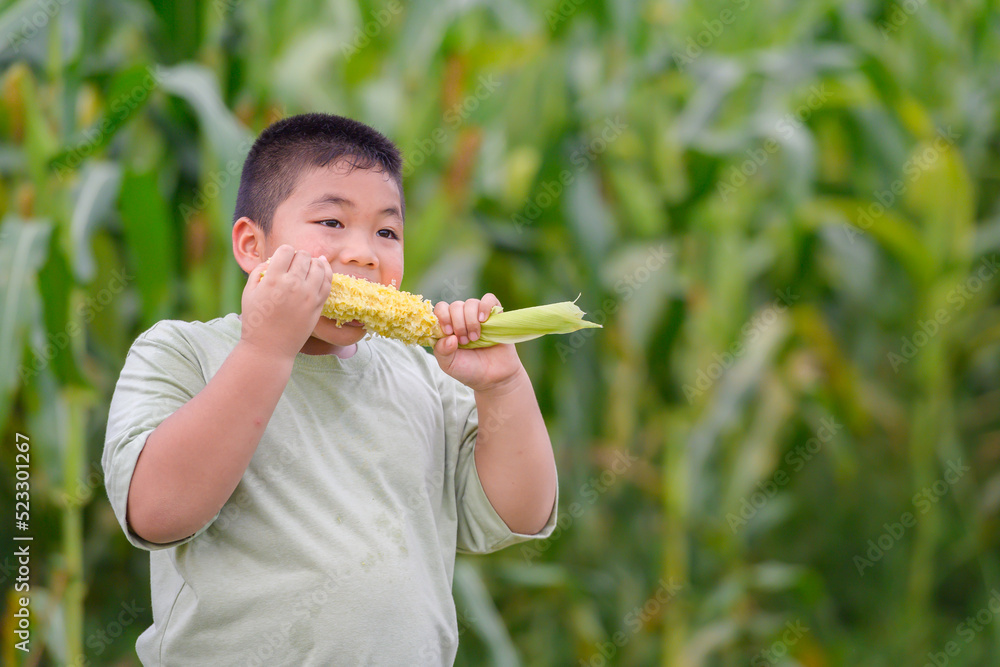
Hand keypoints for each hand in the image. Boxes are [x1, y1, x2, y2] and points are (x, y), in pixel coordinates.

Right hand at [240, 245, 332, 360]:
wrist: (269, 348)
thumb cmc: (256, 321)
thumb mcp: (248, 293)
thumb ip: (259, 272)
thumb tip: (273, 260)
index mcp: (273, 279)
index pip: (286, 250)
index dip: (285, 252)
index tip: (283, 258)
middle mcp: (292, 285)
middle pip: (304, 256)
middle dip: (299, 256)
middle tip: (295, 264)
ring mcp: (308, 295)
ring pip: (319, 266)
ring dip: (314, 262)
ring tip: (308, 266)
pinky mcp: (318, 305)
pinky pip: (327, 282)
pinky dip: (326, 272)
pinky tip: (322, 268)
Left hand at [432, 294, 524, 391]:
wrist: (494, 378)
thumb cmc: (469, 370)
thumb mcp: (449, 364)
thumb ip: (442, 351)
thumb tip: (449, 337)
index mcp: (448, 326)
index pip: (440, 309)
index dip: (443, 317)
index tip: (448, 332)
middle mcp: (462, 318)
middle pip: (455, 305)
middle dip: (458, 323)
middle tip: (464, 341)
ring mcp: (478, 316)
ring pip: (471, 303)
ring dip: (471, 320)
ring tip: (475, 338)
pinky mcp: (495, 315)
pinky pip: (489, 299)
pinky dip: (485, 306)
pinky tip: (484, 320)